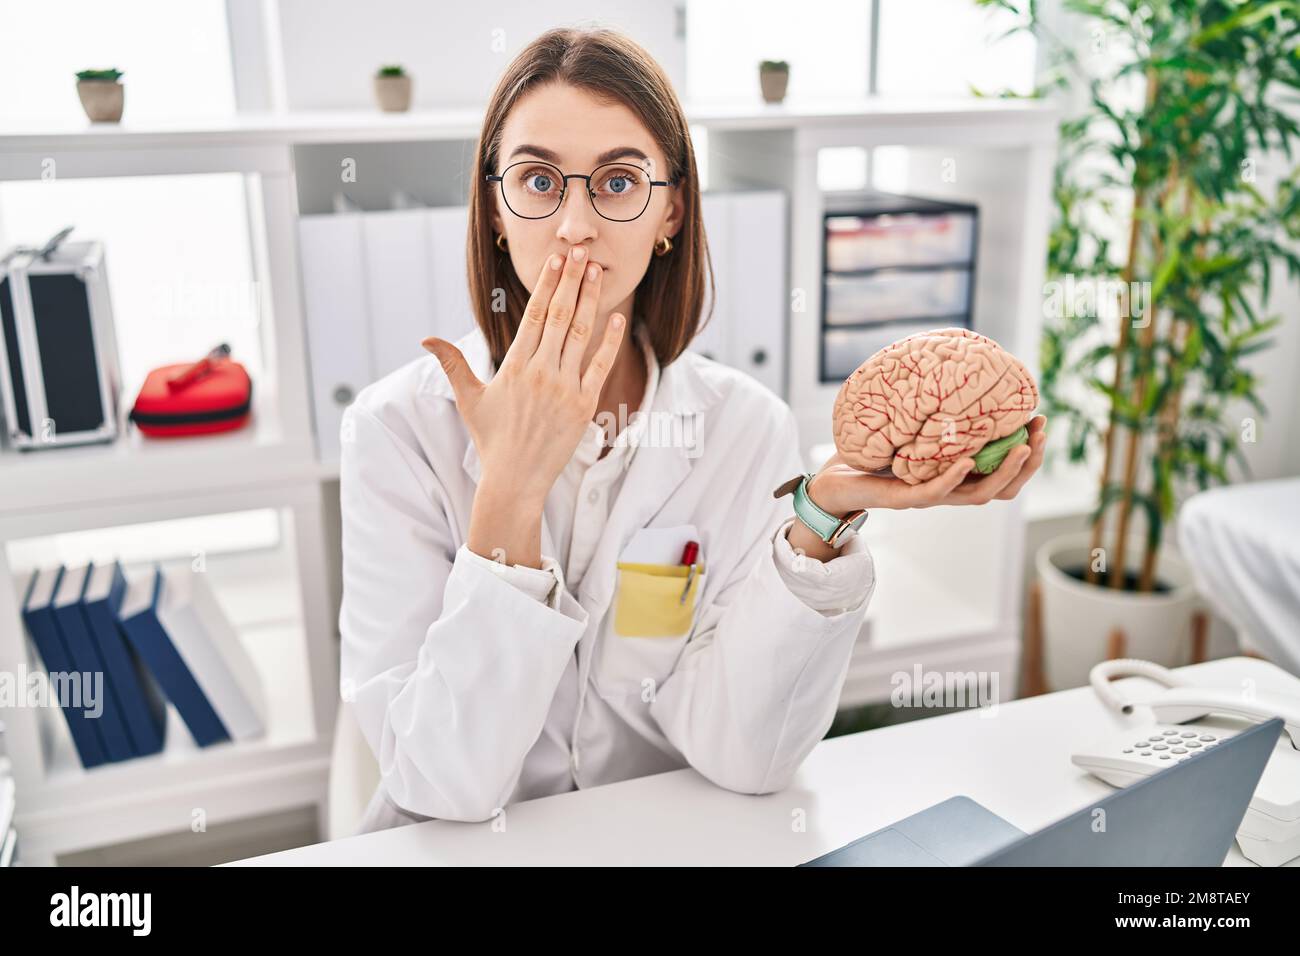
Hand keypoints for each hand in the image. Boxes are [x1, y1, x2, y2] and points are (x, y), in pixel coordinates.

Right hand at [422, 244, 624, 504]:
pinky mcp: (583, 405)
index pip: (534, 315)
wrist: (514, 479)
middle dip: (571, 281)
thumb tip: (425, 339)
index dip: (546, 285)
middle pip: (559, 316)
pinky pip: (600, 366)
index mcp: (514, 365)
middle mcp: (539, 371)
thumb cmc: (492, 440)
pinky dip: (609, 341)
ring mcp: (563, 387)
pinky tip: (617, 317)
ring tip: (597, 273)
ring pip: (579, 334)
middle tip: (581, 252)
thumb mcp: (469, 399)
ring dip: (590, 301)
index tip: (556, 261)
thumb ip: (452, 364)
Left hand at [807, 415, 1047, 515]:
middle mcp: (949, 489)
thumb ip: (938, 409)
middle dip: (1028, 463)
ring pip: (978, 494)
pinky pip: (935, 492)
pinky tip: (968, 460)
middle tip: (1041, 433)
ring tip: (1023, 448)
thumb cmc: (875, 452)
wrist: (835, 477)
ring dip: (1004, 472)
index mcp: (956, 475)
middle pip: (1003, 487)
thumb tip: (962, 369)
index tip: (1039, 421)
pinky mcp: (904, 499)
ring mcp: (929, 496)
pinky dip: (954, 478)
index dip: (1028, 452)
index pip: (1004, 471)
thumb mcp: (914, 426)